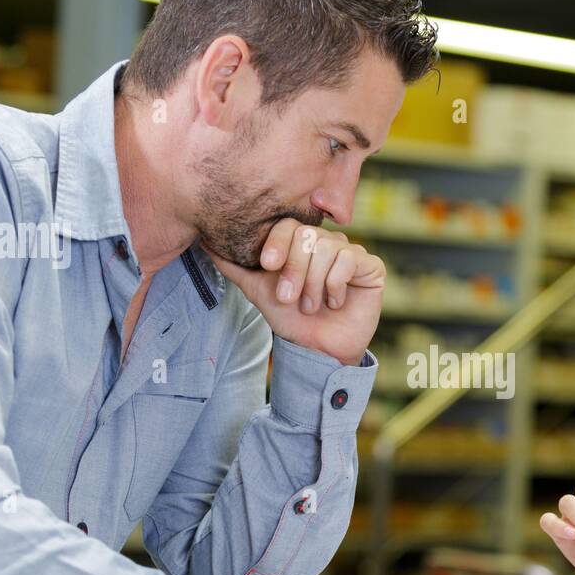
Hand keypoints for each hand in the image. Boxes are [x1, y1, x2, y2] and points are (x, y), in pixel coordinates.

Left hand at [206, 219, 383, 365]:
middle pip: (307, 236)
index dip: (277, 242)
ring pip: (327, 249)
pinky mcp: (370, 266)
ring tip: (311, 305)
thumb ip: (234, 266)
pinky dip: (336, 285)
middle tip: (290, 298)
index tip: (268, 266)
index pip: (288, 225)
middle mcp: (326, 243)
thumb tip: (204, 241)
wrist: (318, 349)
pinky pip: (349, 259)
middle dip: (294, 271)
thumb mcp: (257, 290)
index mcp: (302, 243)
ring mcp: (350, 252)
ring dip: (313, 283)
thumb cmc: (291, 319)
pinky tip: (335, 302)